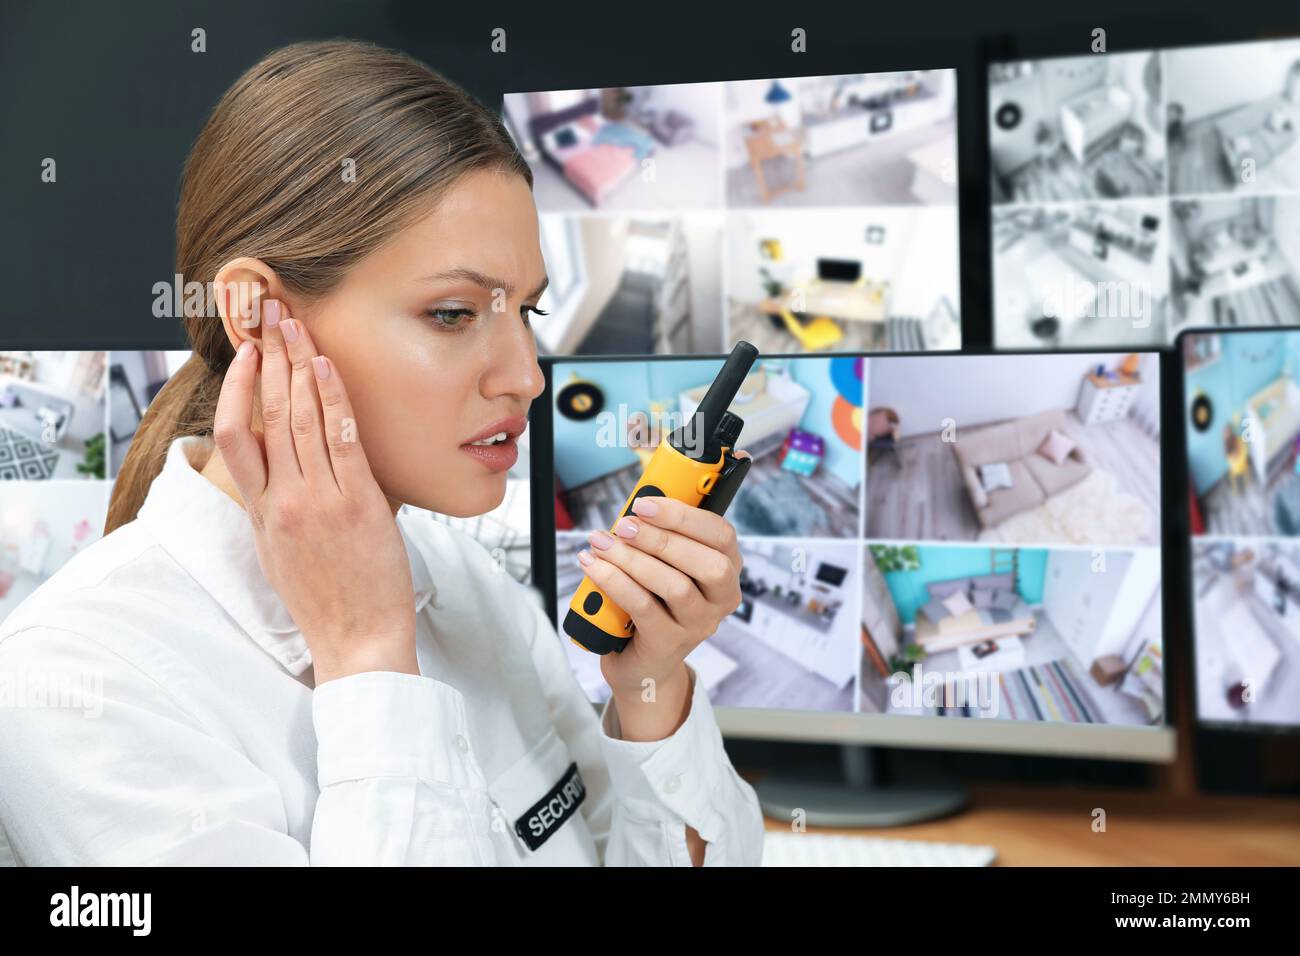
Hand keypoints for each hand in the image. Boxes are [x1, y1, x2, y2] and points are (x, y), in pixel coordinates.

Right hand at [213, 298, 418, 684]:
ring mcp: (317, 501)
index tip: (247, 354)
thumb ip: (279, 507)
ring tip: (297, 326)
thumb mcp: (282, 554)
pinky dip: (333, 400)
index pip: (233, 435)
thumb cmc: (327, 601)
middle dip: (269, 359)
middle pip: (266, 414)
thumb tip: (286, 468)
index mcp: (259, 513)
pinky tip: (328, 368)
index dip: (238, 388)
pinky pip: (341, 441)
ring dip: (298, 366)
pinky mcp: (357, 505)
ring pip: (299, 418)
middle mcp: (282, 501)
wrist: (356, 643)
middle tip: (271, 316)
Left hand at [579, 493, 743, 725]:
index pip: (721, 535)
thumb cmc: (655, 603)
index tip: (646, 502)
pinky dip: (615, 582)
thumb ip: (662, 536)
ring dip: (633, 559)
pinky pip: (643, 607)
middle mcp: (721, 599)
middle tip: (624, 525)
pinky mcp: (669, 643)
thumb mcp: (665, 566)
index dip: (685, 515)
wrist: (643, 662)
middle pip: (707, 563)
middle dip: (662, 538)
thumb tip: (638, 504)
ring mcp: (698, 625)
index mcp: (727, 570)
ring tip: (602, 543)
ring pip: (674, 586)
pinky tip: (595, 566)